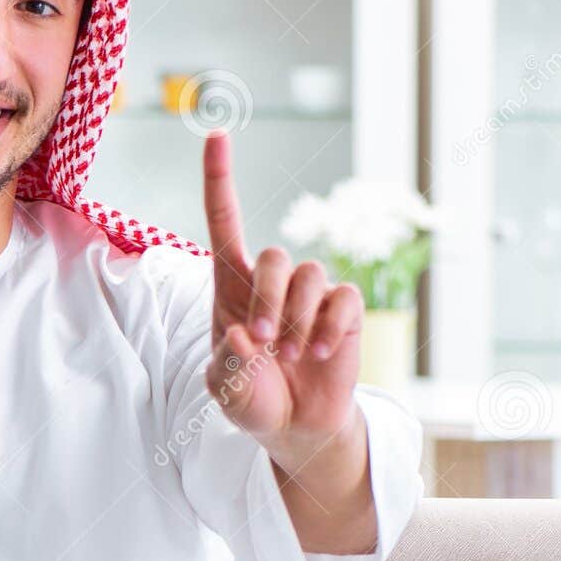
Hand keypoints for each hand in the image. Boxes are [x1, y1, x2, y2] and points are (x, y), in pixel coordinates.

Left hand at [201, 129, 363, 459]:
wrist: (292, 426)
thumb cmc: (250, 398)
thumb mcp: (224, 387)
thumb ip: (227, 361)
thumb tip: (243, 332)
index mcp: (231, 287)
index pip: (225, 221)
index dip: (220, 179)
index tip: (216, 134)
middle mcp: (272, 282)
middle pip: (274, 256)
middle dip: (269, 299)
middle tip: (265, 341)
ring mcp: (312, 293)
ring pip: (311, 275)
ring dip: (298, 319)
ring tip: (292, 357)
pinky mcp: (344, 309)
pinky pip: (342, 299)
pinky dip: (329, 328)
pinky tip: (319, 355)